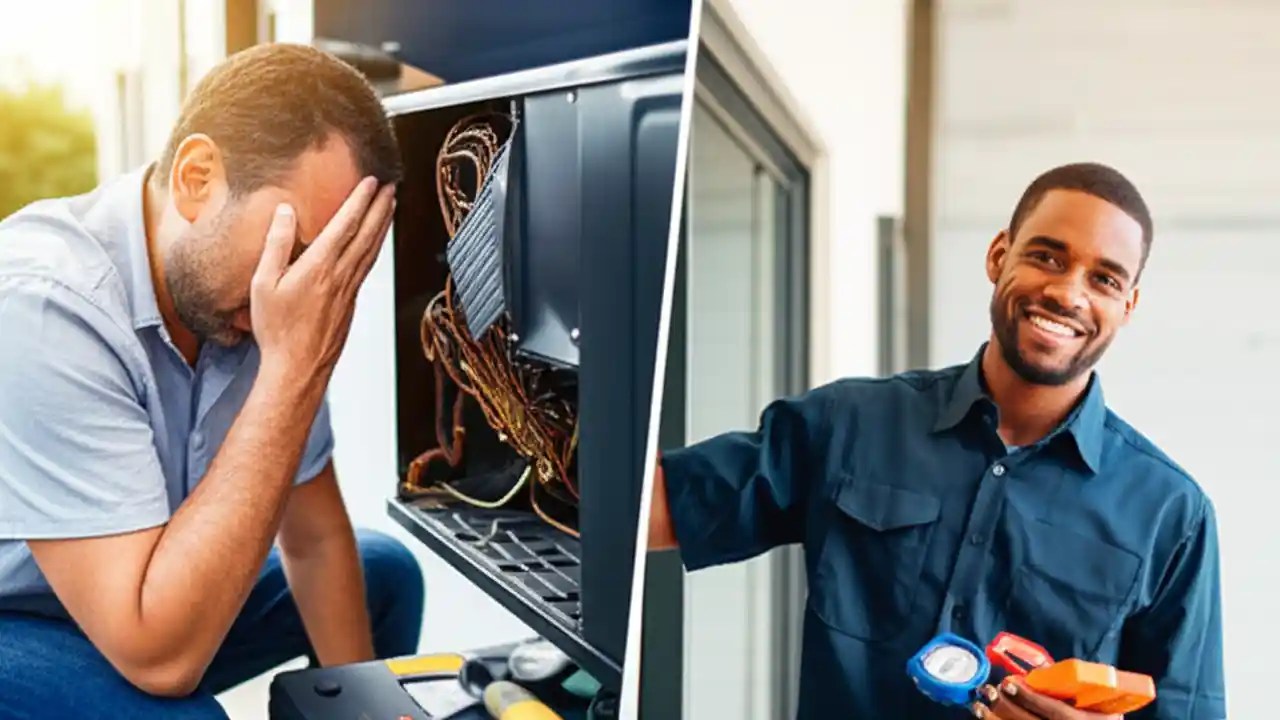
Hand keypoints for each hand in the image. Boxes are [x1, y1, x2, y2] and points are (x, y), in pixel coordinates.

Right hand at [252, 176, 394, 382]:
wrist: (298, 367)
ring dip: (383, 226)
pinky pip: (368, 267)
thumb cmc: (277, 329)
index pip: (345, 225)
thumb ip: (276, 244)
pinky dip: (376, 248)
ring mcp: (350, 290)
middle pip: (367, 235)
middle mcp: (340, 276)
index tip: (372, 181)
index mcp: (319, 267)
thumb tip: (285, 211)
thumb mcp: (264, 283)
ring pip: (372, 251)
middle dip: (380, 208)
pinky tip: (376, 243)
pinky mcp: (352, 303)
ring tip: (391, 207)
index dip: (360, 200)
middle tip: (393, 186)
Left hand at [971, 677, 1122, 719]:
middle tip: (988, 691)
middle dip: (1005, 707)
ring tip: (978, 707)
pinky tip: (986, 719)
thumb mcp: (1098, 703)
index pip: (1052, 710)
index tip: (1007, 684)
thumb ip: (1073, 687)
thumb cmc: (1102, 718)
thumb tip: (1042, 671)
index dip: (1028, 697)